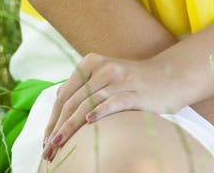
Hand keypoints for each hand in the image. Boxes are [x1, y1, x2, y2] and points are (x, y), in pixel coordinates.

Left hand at [41, 53, 181, 161]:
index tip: (45, 141)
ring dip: (70, 128)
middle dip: (58, 128)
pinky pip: (112, 103)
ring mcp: (120, 79)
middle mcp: (104, 68)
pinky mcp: (135, 92)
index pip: (64, 94)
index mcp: (92, 62)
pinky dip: (99, 113)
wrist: (168, 77)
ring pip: (87, 105)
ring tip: (59, 146)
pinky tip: (89, 124)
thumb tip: (58, 101)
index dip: (52, 119)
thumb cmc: (133, 81)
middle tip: (49, 150)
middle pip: (73, 101)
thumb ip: (83, 85)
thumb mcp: (105, 76)